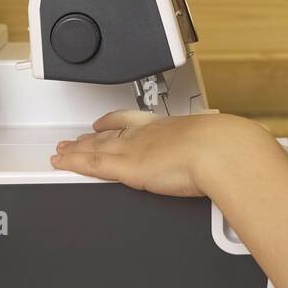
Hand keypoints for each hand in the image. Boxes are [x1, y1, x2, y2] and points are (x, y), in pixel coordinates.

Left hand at [50, 109, 245, 197]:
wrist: (222, 150)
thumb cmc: (226, 148)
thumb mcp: (217, 143)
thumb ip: (212, 150)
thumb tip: (227, 156)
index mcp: (168, 127)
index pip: (133, 121)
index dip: (114, 121)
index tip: (104, 121)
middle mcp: (148, 134)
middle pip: (110, 133)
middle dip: (91, 137)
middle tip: (74, 139)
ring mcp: (135, 149)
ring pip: (96, 147)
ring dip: (77, 149)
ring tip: (61, 151)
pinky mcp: (126, 167)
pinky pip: (91, 164)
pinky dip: (73, 163)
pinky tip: (60, 163)